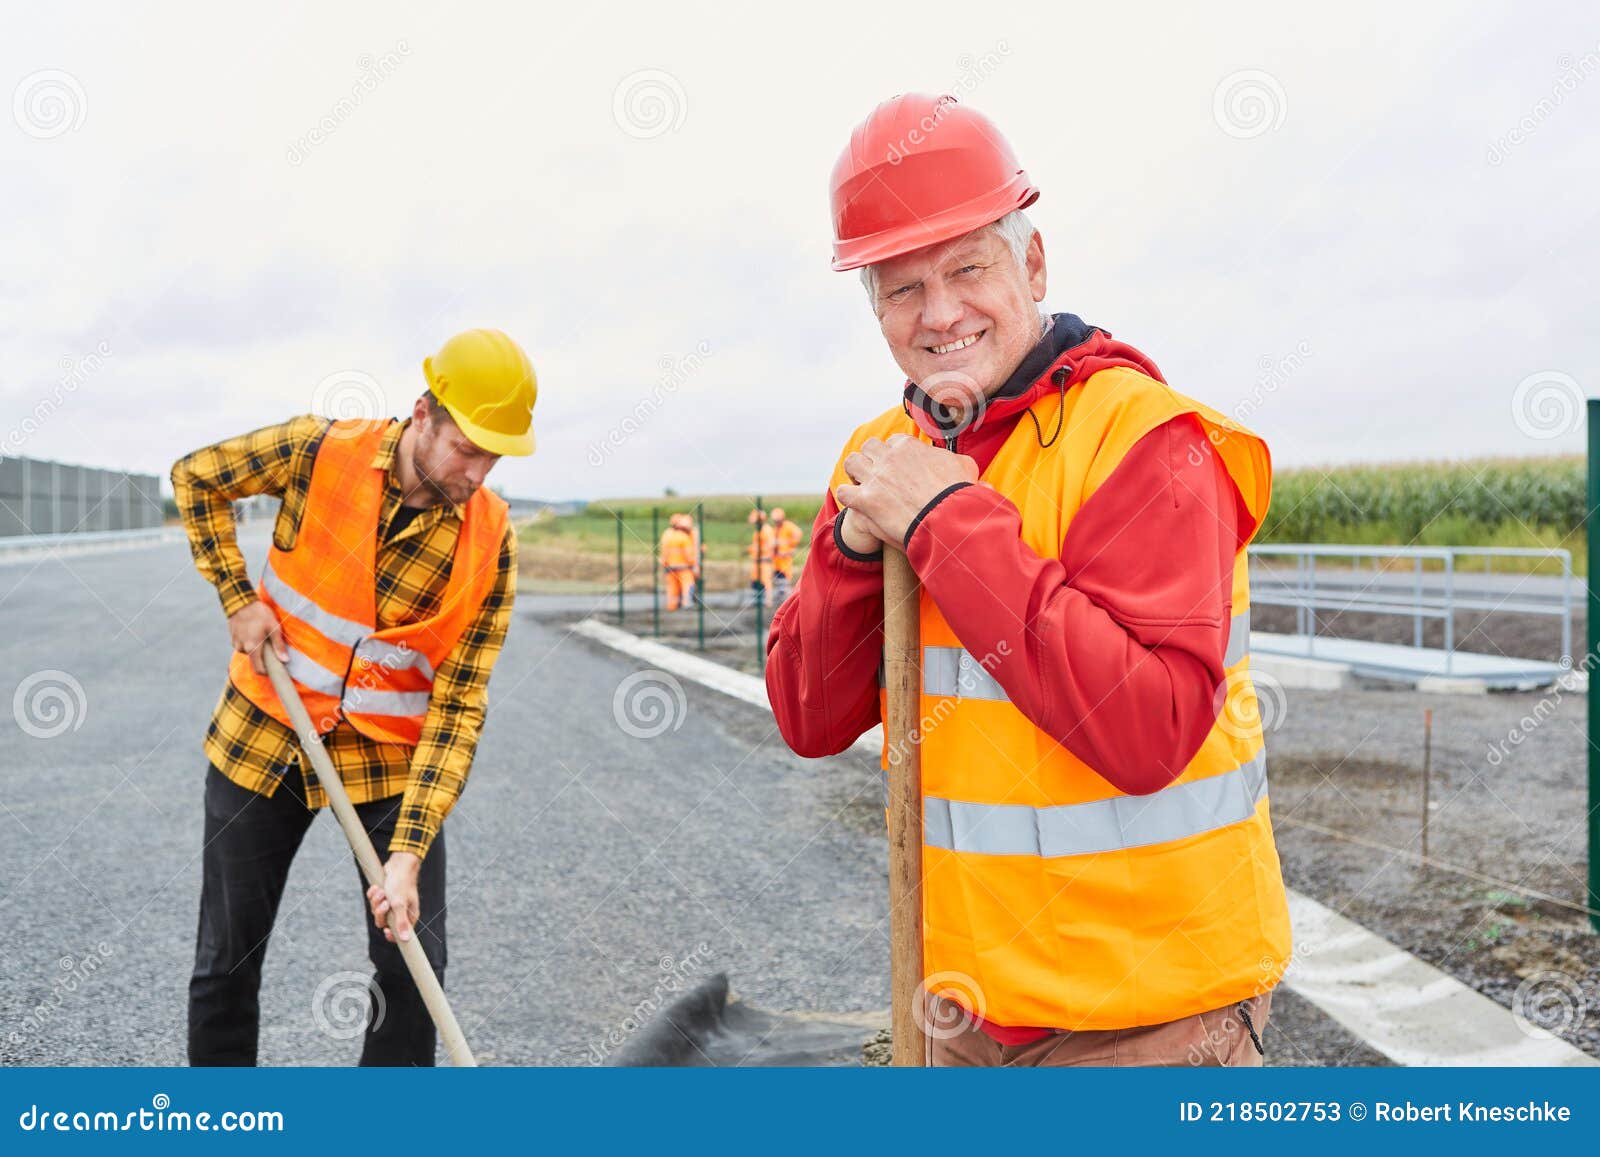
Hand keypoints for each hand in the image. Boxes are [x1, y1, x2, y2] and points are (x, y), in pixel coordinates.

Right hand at [228, 600, 287, 674]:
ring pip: (248, 652)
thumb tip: (285, 660)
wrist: (241, 601)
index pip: (258, 669)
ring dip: (255, 648)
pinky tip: (254, 632)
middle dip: (262, 657)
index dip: (267, 672)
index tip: (275, 669)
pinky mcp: (232, 637)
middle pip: (254, 660)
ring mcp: (235, 643)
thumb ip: (279, 645)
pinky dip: (249, 642)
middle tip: (271, 647)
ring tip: (262, 636)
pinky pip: (242, 645)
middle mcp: (242, 648)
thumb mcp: (274, 628)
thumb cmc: (260, 614)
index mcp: (252, 647)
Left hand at [366, 852, 420, 942]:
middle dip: (381, 912)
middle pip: (383, 922)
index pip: (400, 934)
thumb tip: (405, 939)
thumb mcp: (399, 905)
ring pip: (376, 911)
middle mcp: (400, 912)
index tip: (386, 931)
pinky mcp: (383, 896)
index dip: (391, 935)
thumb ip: (401, 923)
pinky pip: (372, 901)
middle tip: (385, 902)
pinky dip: (373, 894)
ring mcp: (390, 904)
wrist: (398, 864)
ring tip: (381, 891)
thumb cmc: (402, 884)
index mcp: (409, 916)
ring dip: (376, 901)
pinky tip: (377, 887)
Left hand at [836, 435, 978, 547]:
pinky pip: (845, 491)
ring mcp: (875, 477)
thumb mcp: (967, 471)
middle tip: (879, 476)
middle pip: (870, 447)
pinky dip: (850, 498)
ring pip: (852, 463)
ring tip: (865, 487)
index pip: (895, 442)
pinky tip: (859, 506)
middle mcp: (890, 457)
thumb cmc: (960, 498)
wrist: (948, 521)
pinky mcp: (865, 500)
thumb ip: (963, 466)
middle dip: (872, 459)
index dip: (895, 455)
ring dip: (857, 474)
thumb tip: (980, 478)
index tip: (899, 468)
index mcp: (911, 447)